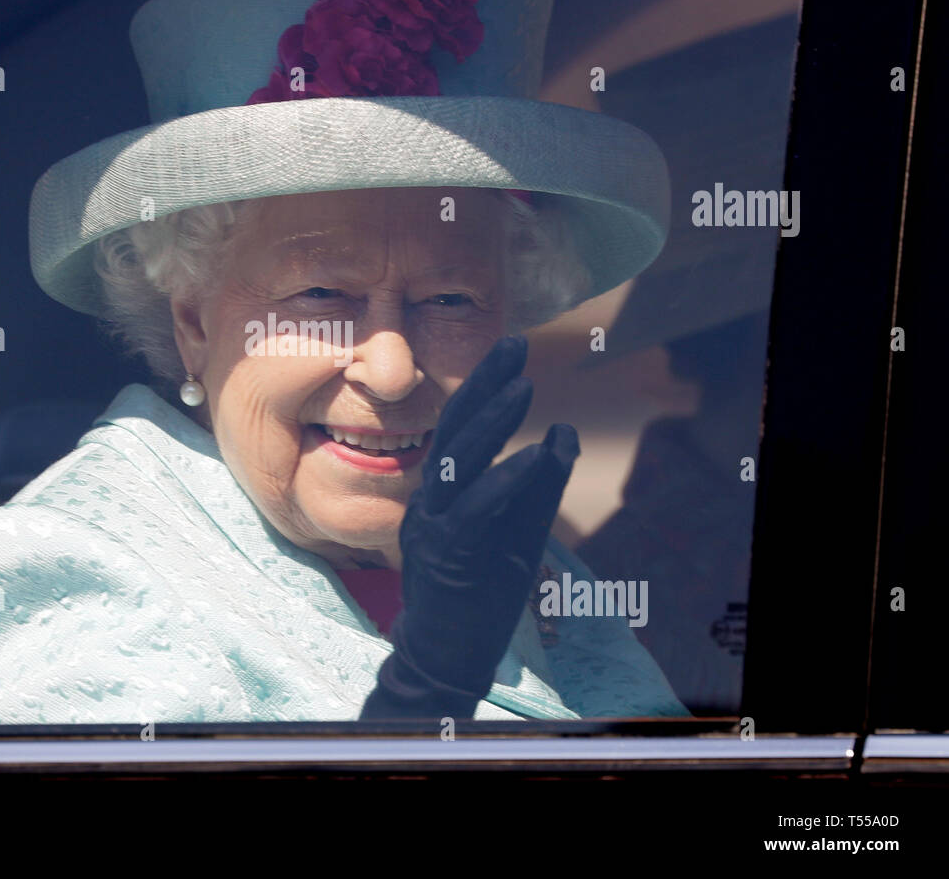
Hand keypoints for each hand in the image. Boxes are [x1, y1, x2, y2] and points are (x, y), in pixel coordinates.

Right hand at [359, 335, 578, 719]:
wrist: (447, 653)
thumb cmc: (480, 589)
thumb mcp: (517, 527)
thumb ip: (540, 483)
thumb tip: (565, 433)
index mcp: (442, 489)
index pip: (458, 425)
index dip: (483, 384)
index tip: (512, 348)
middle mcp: (430, 500)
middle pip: (451, 429)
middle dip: (483, 384)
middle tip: (514, 343)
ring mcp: (433, 526)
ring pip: (454, 463)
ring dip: (489, 423)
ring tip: (523, 387)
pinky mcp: (447, 556)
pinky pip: (472, 512)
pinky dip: (502, 482)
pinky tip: (532, 457)